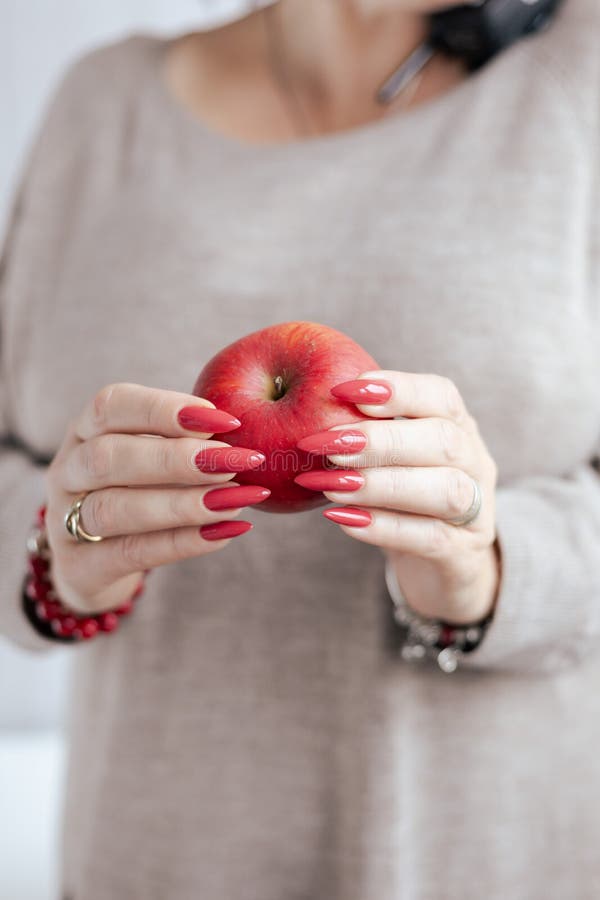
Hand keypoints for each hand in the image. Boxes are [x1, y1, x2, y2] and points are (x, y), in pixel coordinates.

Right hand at [44, 383, 268, 614]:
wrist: (93, 563)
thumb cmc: (135, 493)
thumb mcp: (149, 458)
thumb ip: (184, 443)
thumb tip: (247, 436)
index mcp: (84, 431)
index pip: (112, 405)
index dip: (165, 409)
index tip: (223, 421)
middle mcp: (67, 472)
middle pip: (108, 457)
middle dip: (176, 459)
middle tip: (234, 462)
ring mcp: (64, 522)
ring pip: (113, 509)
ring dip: (181, 504)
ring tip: (235, 501)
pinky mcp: (79, 568)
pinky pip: (131, 553)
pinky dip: (182, 542)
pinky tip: (224, 533)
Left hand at [295, 371, 500, 624]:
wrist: (443, 567)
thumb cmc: (405, 500)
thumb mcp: (394, 459)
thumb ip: (366, 431)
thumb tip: (302, 403)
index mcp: (459, 427)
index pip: (440, 395)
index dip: (397, 388)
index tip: (343, 390)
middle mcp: (476, 464)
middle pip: (443, 441)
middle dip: (381, 439)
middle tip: (326, 444)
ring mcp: (476, 512)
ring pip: (444, 491)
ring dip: (381, 484)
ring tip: (329, 485)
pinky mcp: (463, 555)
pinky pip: (430, 538)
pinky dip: (385, 527)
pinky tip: (343, 519)